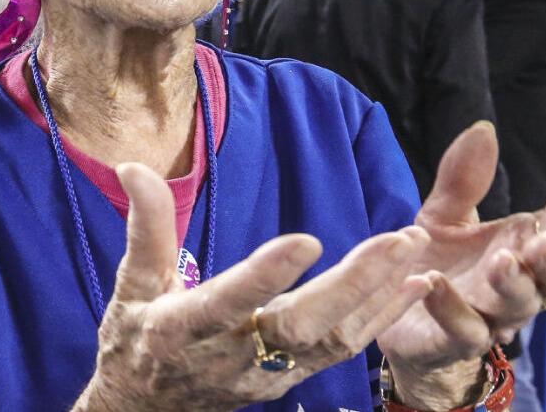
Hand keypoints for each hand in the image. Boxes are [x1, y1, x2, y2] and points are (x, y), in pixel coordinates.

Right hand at [75, 163, 435, 411]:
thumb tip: (134, 166)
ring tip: (412, 245)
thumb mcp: (132, 286)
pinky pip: (343, 349)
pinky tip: (414, 283)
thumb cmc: (136, 342)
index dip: (264, 277)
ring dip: (378, 293)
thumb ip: (146, 227)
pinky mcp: (292, 378)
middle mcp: (231, 357)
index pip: (227, 303)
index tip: (306, 241)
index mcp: (182, 331)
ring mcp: (268, 373)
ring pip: (332, 339)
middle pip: (300, 325)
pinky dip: (381, 316)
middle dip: (354, 282)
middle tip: (399, 238)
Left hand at [378, 122, 545, 408]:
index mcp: (522, 248)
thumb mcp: (444, 214)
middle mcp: (516, 285)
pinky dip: (451, 309)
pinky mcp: (451, 340)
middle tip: (543, 241)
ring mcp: (488, 317)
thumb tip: (484, 128)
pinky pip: (463, 331)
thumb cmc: (438, 262)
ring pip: (516, 307)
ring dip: (510, 284)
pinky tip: (434, 284)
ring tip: (500, 261)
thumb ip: (463, 178)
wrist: (398, 316)